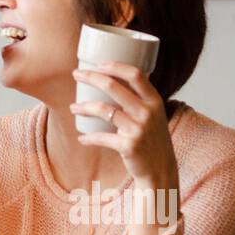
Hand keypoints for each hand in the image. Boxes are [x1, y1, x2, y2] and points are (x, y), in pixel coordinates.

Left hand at [70, 61, 178, 195]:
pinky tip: (82, 138)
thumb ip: (139, 100)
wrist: (161, 170)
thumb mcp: (153, 115)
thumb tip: (112, 81)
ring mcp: (139, 129)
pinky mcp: (129, 146)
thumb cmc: (152, 139)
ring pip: (103, 110)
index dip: (115, 66)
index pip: (136, 74)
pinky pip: (102, 137)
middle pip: (114, 86)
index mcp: (155, 101)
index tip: (98, 63)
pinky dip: (89, 138)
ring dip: (83, 107)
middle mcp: (148, 112)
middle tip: (76, 74)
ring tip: (73, 107)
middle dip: (91, 77)